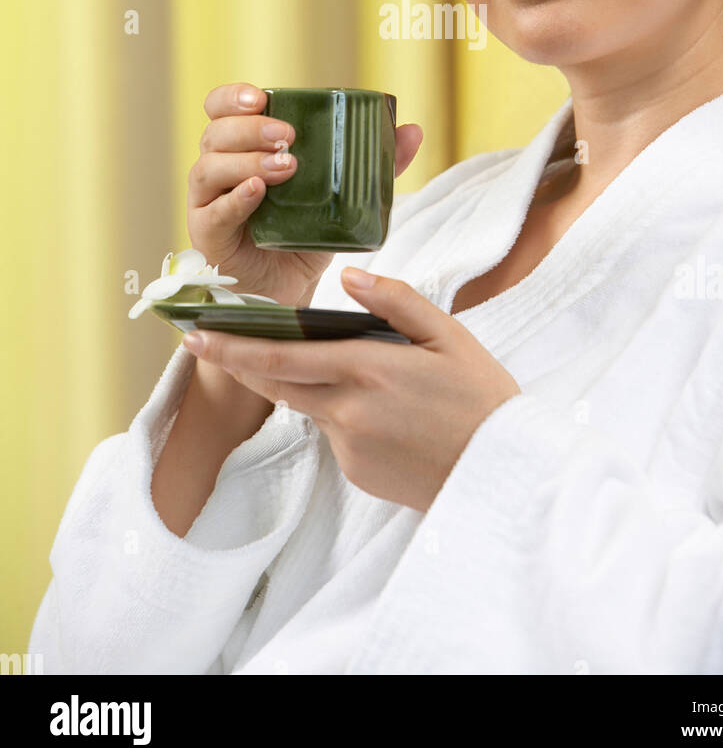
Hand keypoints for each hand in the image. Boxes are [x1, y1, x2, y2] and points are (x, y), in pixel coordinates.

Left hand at [181, 267, 521, 511]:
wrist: (502, 470)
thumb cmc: (480, 395)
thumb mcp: (447, 335)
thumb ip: (396, 300)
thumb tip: (351, 274)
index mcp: (368, 368)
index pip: (281, 356)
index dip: (234, 346)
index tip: (196, 334)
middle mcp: (348, 410)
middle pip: (276, 383)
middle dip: (236, 361)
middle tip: (200, 341)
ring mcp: (349, 447)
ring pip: (310, 406)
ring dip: (311, 385)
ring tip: (366, 378)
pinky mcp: (355, 473)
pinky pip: (336, 434)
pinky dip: (346, 415)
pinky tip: (391, 415)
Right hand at [187, 82, 422, 308]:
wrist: (292, 288)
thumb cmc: (308, 233)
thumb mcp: (343, 193)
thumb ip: (376, 162)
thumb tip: (413, 131)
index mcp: (242, 148)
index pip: (221, 108)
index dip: (234, 97)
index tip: (261, 97)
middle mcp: (218, 170)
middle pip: (215, 133)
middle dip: (250, 128)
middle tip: (288, 134)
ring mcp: (208, 203)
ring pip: (210, 168)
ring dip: (247, 160)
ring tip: (286, 166)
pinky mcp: (208, 236)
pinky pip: (214, 213)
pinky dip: (235, 199)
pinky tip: (257, 191)